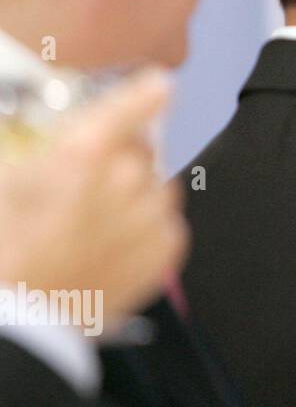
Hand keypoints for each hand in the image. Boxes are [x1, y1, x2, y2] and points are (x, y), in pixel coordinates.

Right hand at [0, 71, 184, 326]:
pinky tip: (109, 244)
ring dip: (134, 193)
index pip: (133, 104)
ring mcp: (152, 215)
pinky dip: (145, 227)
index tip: (157, 85)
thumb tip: (49, 141)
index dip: (145, 92)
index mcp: (84, 153)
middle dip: (119, 157)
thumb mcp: (5, 179)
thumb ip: (34, 149)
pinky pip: (166, 221)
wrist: (18, 321)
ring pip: (155, 184)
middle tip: (84, 185)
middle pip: (141, 149)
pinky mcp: (168, 248)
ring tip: (92, 221)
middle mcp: (127, 179)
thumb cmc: (4, 250)